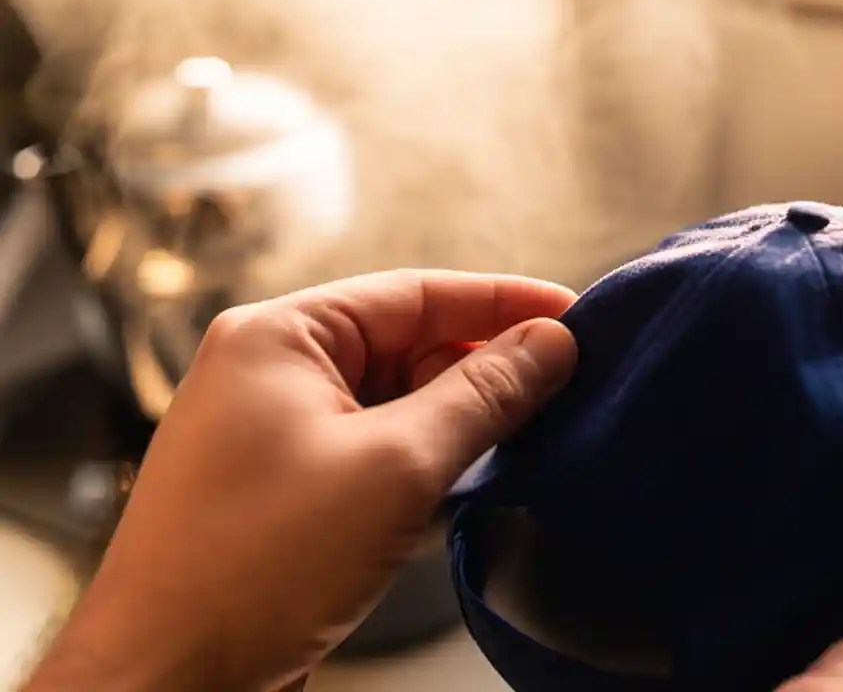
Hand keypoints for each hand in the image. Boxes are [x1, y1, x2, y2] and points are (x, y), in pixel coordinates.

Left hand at [23, 270, 578, 691]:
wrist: (166, 680)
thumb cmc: (253, 569)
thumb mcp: (395, 467)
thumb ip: (482, 396)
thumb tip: (550, 345)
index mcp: (279, 337)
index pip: (415, 292)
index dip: (503, 302)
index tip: (572, 315)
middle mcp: (270, 372)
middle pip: (407, 344)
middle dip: (485, 365)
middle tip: (564, 386)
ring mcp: (273, 433)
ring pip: (393, 401)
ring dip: (458, 417)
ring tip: (529, 433)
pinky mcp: (284, 488)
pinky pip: (372, 448)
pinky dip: (424, 458)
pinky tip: (469, 478)